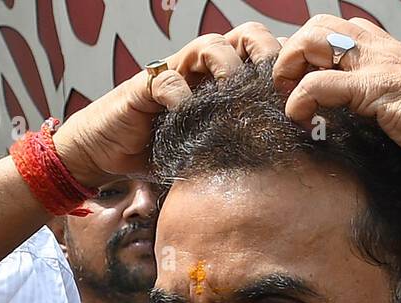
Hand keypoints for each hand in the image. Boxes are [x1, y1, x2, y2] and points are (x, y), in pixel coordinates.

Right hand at [55, 22, 283, 186]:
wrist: (102, 154)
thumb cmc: (158, 152)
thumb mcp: (208, 151)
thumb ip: (239, 146)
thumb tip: (290, 167)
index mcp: (221, 82)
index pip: (260, 57)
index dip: (282, 68)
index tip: (297, 97)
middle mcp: (200, 71)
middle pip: (243, 38)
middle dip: (263, 55)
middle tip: (274, 87)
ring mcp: (173, 74)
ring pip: (210, 47)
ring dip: (228, 68)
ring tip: (234, 97)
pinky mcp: (144, 87)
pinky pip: (169, 80)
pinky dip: (183, 95)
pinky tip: (189, 116)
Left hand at [274, 15, 400, 175]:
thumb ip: (390, 100)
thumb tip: (369, 117)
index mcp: (389, 52)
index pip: (338, 31)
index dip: (310, 51)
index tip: (299, 82)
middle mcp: (381, 50)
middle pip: (319, 26)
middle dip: (292, 53)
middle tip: (288, 89)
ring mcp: (378, 67)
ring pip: (313, 41)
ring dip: (289, 68)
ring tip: (287, 99)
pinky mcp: (376, 90)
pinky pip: (320, 85)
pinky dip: (299, 100)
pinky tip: (301, 119)